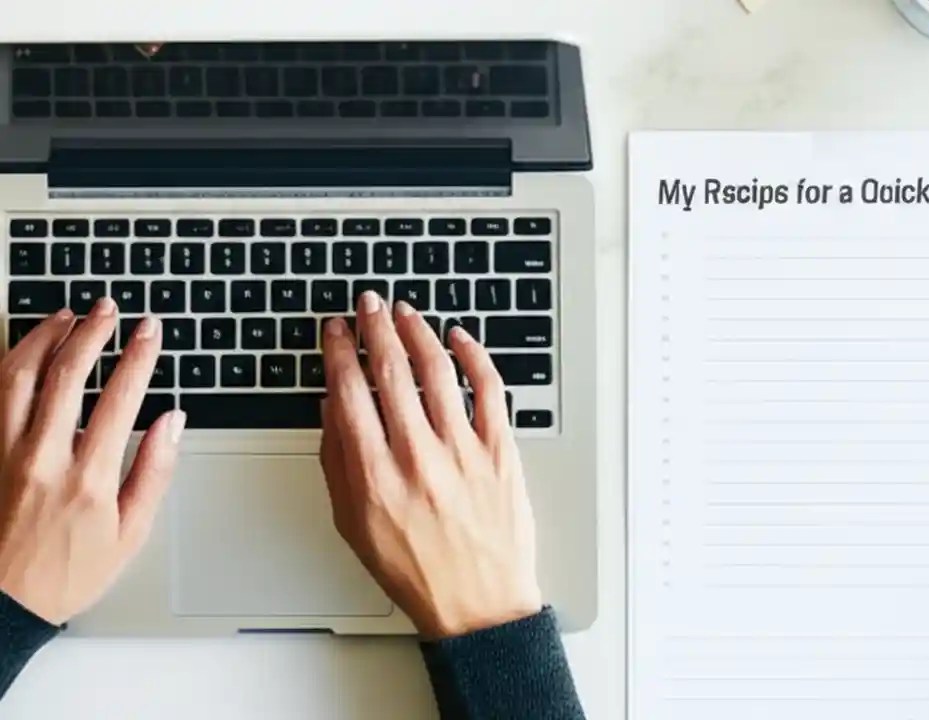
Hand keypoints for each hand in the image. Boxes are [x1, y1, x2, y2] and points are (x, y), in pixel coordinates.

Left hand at [0, 301, 183, 624]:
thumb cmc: (65, 574)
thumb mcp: (129, 534)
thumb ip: (154, 472)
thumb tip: (172, 423)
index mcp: (88, 479)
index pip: (119, 397)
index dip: (138, 355)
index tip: (150, 330)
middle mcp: (42, 459)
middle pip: (68, 375)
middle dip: (93, 332)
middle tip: (108, 309)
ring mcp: (4, 453)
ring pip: (20, 376)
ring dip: (45, 337)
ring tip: (65, 316)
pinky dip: (11, 364)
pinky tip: (25, 350)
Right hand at [320, 293, 541, 638]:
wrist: (478, 605)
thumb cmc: (415, 571)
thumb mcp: (353, 524)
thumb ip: (336, 462)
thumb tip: (331, 407)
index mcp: (375, 475)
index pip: (349, 391)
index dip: (340, 351)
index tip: (336, 329)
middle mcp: (418, 457)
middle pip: (392, 370)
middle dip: (376, 327)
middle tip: (369, 303)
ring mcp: (464, 452)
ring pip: (439, 370)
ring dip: (418, 331)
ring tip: (405, 312)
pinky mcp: (501, 452)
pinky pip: (488, 390)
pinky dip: (474, 356)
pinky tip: (459, 338)